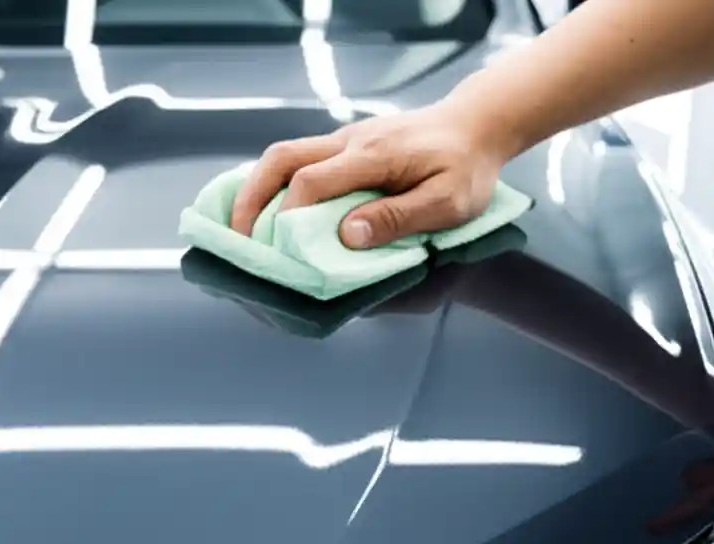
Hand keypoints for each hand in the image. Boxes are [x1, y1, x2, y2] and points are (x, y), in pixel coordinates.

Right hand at [229, 100, 510, 248]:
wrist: (476, 124)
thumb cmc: (467, 168)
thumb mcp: (448, 202)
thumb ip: (399, 217)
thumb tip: (348, 235)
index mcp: (373, 156)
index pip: (312, 181)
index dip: (287, 215)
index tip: (277, 249)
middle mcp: (350, 141)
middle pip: (282, 158)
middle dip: (251, 197)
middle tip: (236, 236)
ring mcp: (344, 139)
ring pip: (284, 154)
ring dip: (257, 188)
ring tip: (243, 227)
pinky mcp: (346, 144)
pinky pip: (299, 158)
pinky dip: (276, 183)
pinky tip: (270, 209)